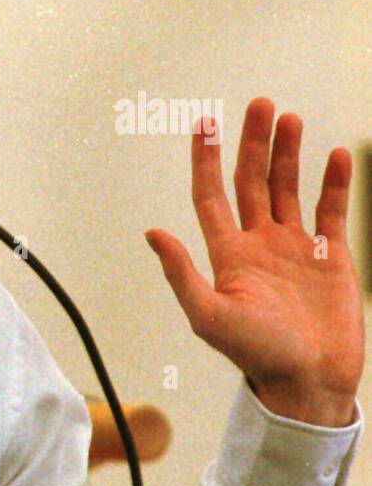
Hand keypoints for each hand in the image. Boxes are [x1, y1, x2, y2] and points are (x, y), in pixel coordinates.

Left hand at [144, 96, 364, 426]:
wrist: (307, 381)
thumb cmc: (254, 354)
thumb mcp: (208, 315)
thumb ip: (181, 273)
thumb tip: (152, 231)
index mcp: (226, 254)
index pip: (210, 196)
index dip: (206, 159)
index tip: (204, 122)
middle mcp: (257, 245)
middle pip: (251, 182)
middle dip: (253, 143)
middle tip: (259, 104)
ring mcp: (294, 248)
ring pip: (288, 188)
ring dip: (288, 154)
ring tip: (289, 118)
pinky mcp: (330, 257)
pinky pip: (330, 210)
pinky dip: (333, 182)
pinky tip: (334, 154)